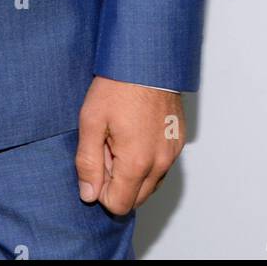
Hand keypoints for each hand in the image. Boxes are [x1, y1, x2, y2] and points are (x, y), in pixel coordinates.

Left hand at [76, 76, 184, 212]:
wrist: (146, 60)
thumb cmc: (117, 86)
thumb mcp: (91, 122)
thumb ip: (88, 163)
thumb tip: (89, 194)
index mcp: (137, 163)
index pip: (119, 205)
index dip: (101, 190)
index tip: (97, 162)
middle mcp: (160, 163)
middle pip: (136, 198)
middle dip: (117, 182)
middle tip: (107, 147)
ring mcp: (172, 153)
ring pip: (150, 184)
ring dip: (133, 172)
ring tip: (120, 137)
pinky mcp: (178, 142)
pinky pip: (161, 166)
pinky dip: (147, 160)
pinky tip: (135, 132)